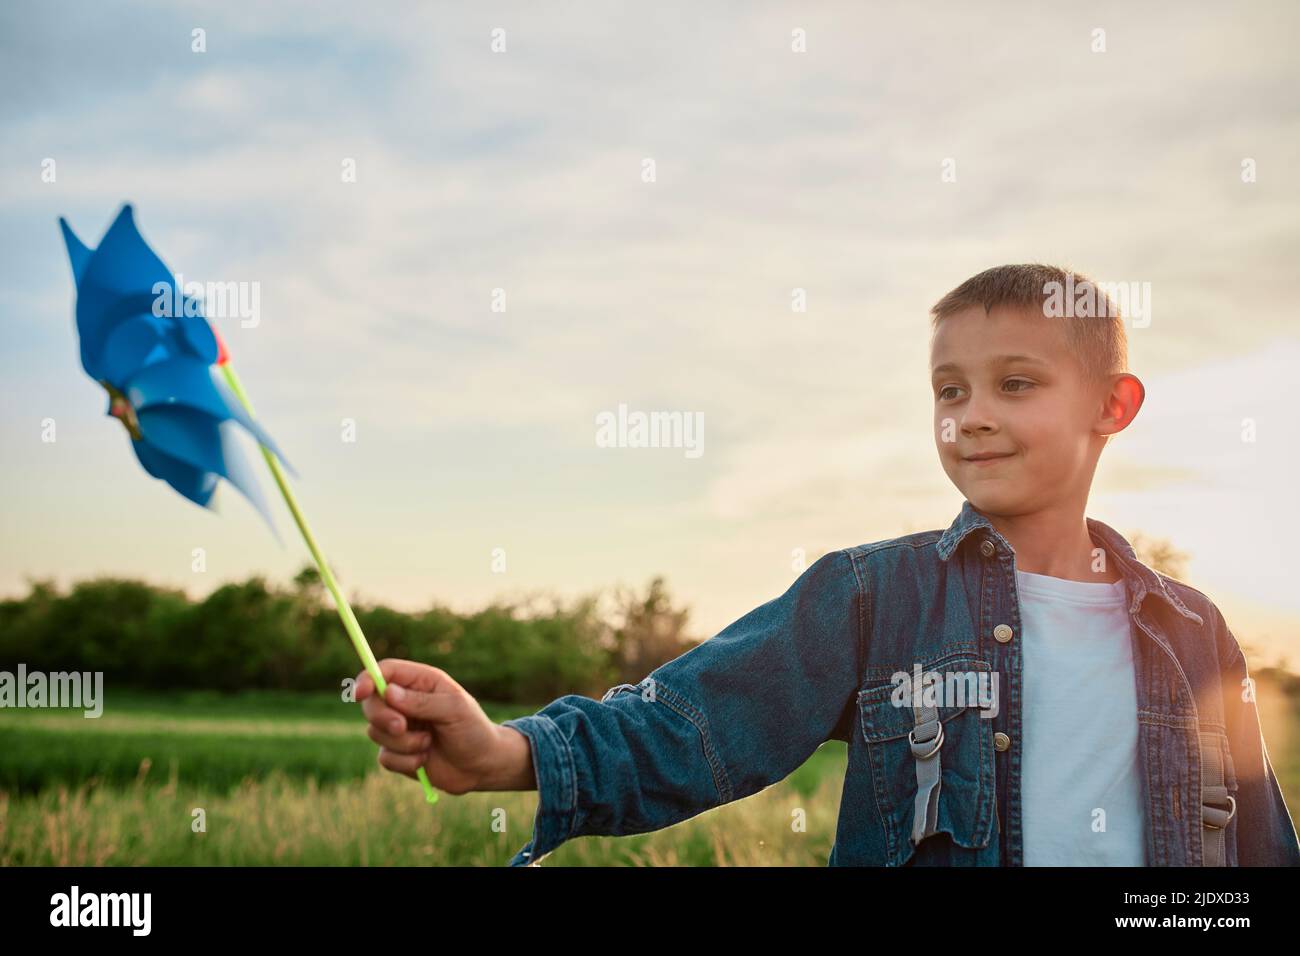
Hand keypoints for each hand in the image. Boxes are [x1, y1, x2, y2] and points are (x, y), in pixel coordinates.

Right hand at [355, 658, 522, 794]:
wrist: (483, 766)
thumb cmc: (474, 730)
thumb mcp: (454, 709)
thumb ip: (422, 701)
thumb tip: (388, 692)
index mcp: (421, 682)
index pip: (384, 671)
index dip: (368, 678)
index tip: (361, 692)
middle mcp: (406, 702)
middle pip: (371, 702)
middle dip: (382, 716)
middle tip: (401, 727)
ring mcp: (400, 728)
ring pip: (375, 732)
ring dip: (402, 742)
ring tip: (428, 744)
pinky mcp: (398, 753)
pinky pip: (384, 757)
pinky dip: (405, 761)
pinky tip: (425, 760)